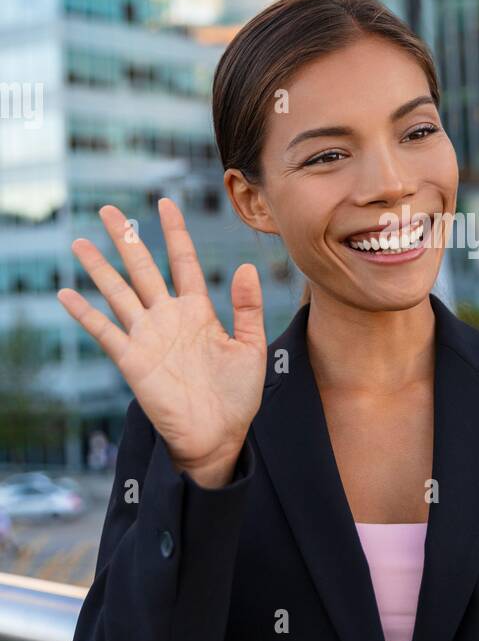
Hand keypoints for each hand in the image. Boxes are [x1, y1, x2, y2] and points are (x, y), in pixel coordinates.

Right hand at [57, 198, 266, 487]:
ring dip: (99, 268)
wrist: (218, 436)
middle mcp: (168, 317)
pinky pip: (104, 331)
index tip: (165, 204)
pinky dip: (84, 313)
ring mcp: (148, 337)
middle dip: (125, 239)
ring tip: (79, 242)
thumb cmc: (237, 397)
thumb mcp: (251, 347)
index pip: (183, 261)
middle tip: (107, 209)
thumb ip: (247, 308)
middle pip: (142, 268)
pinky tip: (66, 294)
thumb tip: (246, 267)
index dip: (174, 233)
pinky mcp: (132, 360)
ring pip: (118, 292)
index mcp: (199, 311)